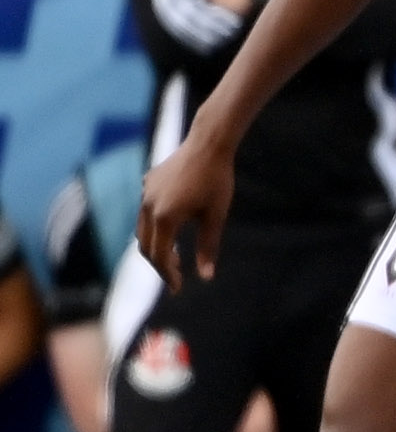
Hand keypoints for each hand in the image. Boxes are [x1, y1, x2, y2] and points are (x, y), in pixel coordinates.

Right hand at [138, 135, 236, 289]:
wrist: (208, 143)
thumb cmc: (217, 180)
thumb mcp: (215, 216)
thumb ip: (208, 247)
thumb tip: (206, 277)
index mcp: (164, 218)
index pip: (159, 256)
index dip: (167, 275)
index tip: (179, 288)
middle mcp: (148, 206)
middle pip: (146, 245)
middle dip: (159, 264)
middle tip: (176, 276)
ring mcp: (145, 193)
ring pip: (142, 228)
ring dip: (156, 245)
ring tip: (174, 256)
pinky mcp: (147, 183)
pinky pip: (146, 210)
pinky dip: (155, 226)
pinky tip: (171, 228)